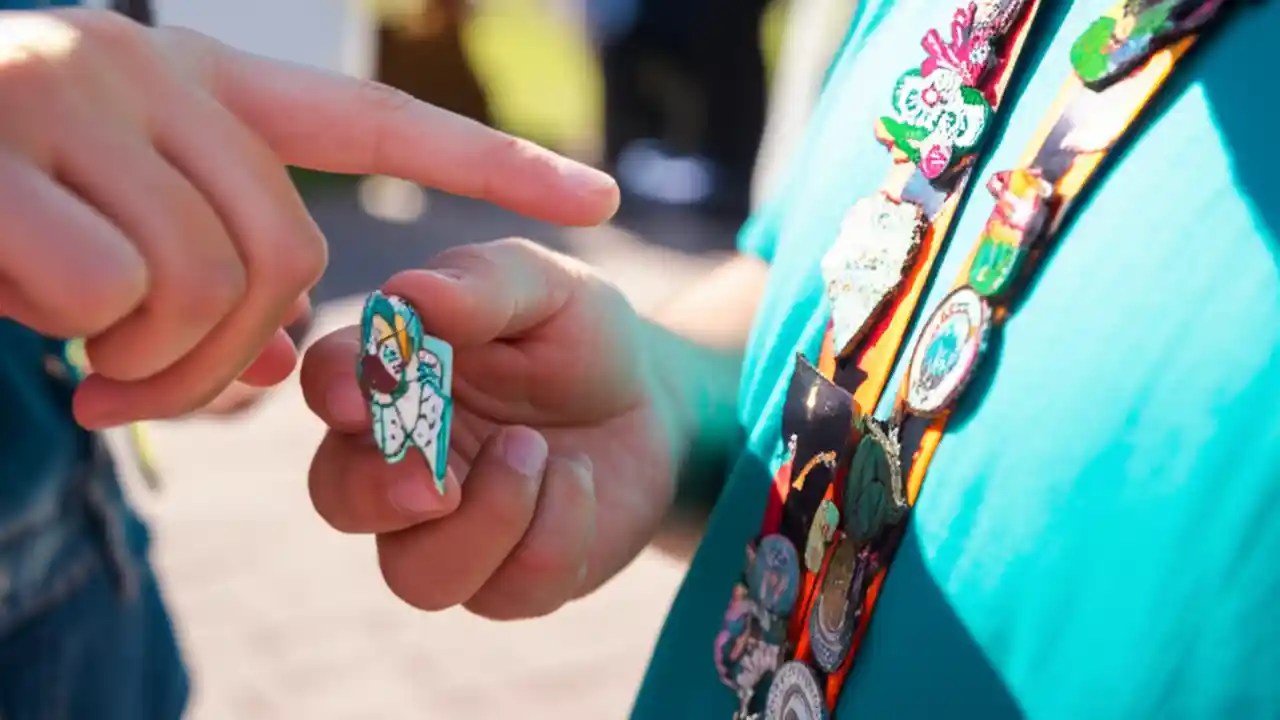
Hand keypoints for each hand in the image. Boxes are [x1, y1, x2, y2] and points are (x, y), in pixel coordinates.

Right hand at [0, 10, 617, 427]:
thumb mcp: (95, 218)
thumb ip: (196, 269)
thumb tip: (275, 360)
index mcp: (187, 80)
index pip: (376, 125)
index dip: (494, 163)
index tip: (600, 197)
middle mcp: (148, 66)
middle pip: (286, 250)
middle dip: (231, 352)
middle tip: (141, 390)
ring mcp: (77, 91)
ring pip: (206, 279)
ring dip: (153, 361)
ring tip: (86, 371)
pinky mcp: (4, 140)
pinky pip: (111, 290)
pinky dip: (79, 340)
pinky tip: (26, 324)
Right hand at [299, 239, 675, 618]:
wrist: (653, 403)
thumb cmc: (578, 335)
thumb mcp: (544, 287)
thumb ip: (480, 285)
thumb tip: (411, 292)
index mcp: (392, 376)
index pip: (331, 382)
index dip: (332, 392)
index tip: (357, 399)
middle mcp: (399, 459)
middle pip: (339, 499)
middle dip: (378, 494)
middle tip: (436, 483)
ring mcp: (448, 530)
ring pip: (417, 574)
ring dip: (487, 519)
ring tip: (539, 451)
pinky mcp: (509, 579)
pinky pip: (511, 588)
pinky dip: (558, 531)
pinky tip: (580, 480)